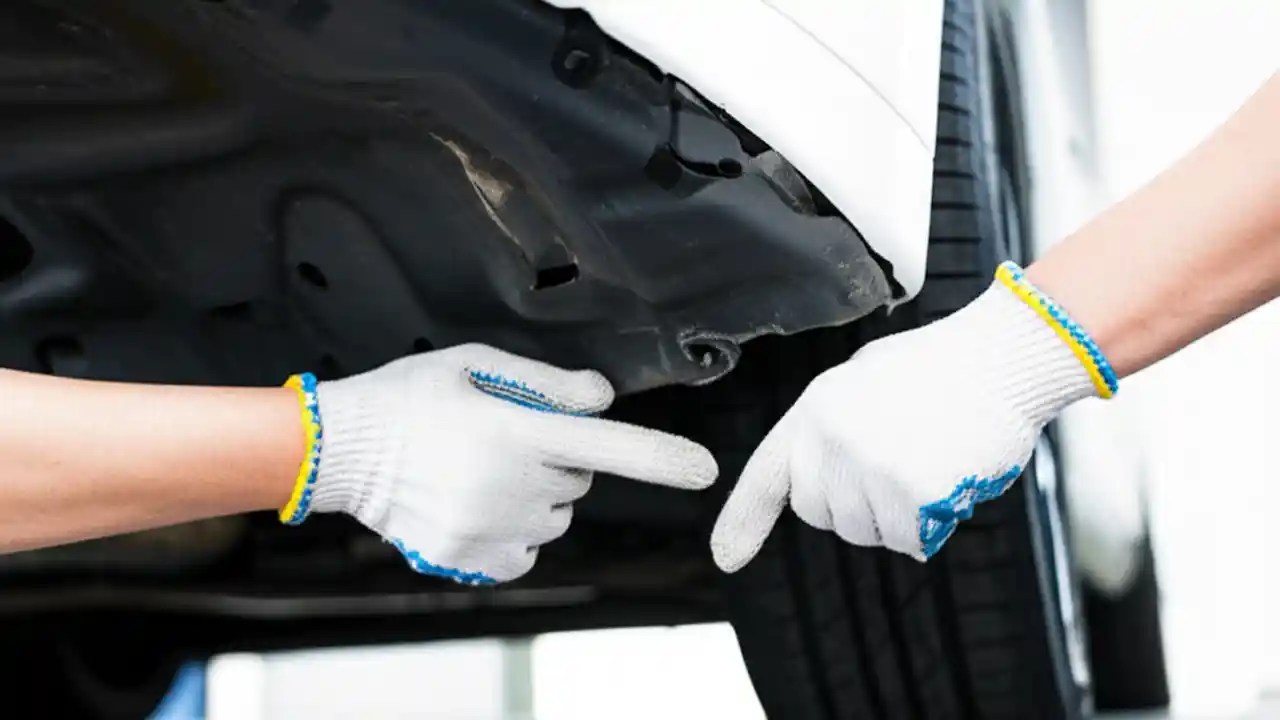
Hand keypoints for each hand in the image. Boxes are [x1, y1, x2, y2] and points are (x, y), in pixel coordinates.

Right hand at [306, 344, 717, 583]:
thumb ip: (545, 383)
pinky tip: (473, 502)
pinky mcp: (471, 559)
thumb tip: (601, 399)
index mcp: (515, 432)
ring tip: (480, 469)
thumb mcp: (473, 365)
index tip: (705, 470)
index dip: (661, 458)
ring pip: (554, 516)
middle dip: (558, 459)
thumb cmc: (407, 398)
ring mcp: (490, 529)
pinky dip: (513, 530)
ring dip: (535, 495)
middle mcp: (509, 486)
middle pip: (578, 480)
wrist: (339, 451)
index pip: (606, 446)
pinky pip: (525, 549)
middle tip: (504, 438)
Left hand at [711, 269, 1109, 569]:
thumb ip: (833, 428)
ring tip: (928, 464)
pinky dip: (931, 525)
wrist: (1000, 358)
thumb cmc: (940, 368)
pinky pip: (910, 540)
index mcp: (815, 410)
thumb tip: (819, 477)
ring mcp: (868, 469)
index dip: (743, 520)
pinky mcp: (909, 494)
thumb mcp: (864, 382)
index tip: (727, 557)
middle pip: (822, 515)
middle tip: (897, 468)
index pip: (768, 475)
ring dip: (896, 518)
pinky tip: (948, 480)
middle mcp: (831, 441)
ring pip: (866, 533)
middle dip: (854, 507)